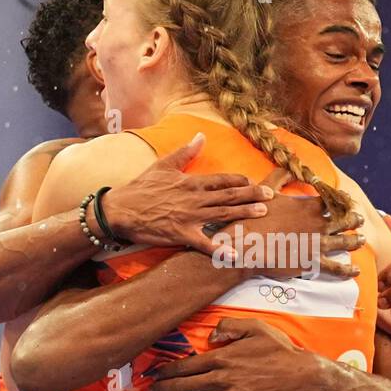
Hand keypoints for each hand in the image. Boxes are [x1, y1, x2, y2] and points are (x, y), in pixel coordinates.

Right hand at [103, 134, 275, 252]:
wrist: (120, 210)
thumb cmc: (141, 188)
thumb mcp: (163, 165)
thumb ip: (185, 152)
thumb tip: (200, 136)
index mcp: (190, 182)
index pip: (221, 179)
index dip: (239, 180)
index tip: (254, 181)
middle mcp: (194, 198)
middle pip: (228, 195)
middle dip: (251, 195)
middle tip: (270, 196)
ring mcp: (189, 217)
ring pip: (223, 214)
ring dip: (244, 213)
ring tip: (263, 213)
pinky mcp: (181, 234)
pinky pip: (205, 243)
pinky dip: (220, 249)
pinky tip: (236, 254)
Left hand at [148, 317, 316, 390]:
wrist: (300, 377)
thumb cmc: (278, 351)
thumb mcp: (256, 328)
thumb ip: (230, 327)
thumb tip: (212, 336)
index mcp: (222, 358)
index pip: (186, 366)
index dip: (167, 371)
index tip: (156, 374)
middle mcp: (221, 379)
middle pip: (184, 386)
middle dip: (164, 389)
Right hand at [226, 167, 365, 278]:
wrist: (247, 244)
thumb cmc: (254, 216)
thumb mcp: (266, 189)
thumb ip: (280, 176)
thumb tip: (289, 165)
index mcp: (309, 205)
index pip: (332, 200)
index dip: (341, 198)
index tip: (347, 198)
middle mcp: (319, 223)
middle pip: (344, 220)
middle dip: (354, 219)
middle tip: (360, 219)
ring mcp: (318, 244)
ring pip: (345, 242)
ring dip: (355, 240)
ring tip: (362, 239)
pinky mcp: (313, 263)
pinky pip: (336, 267)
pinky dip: (348, 269)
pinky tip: (356, 269)